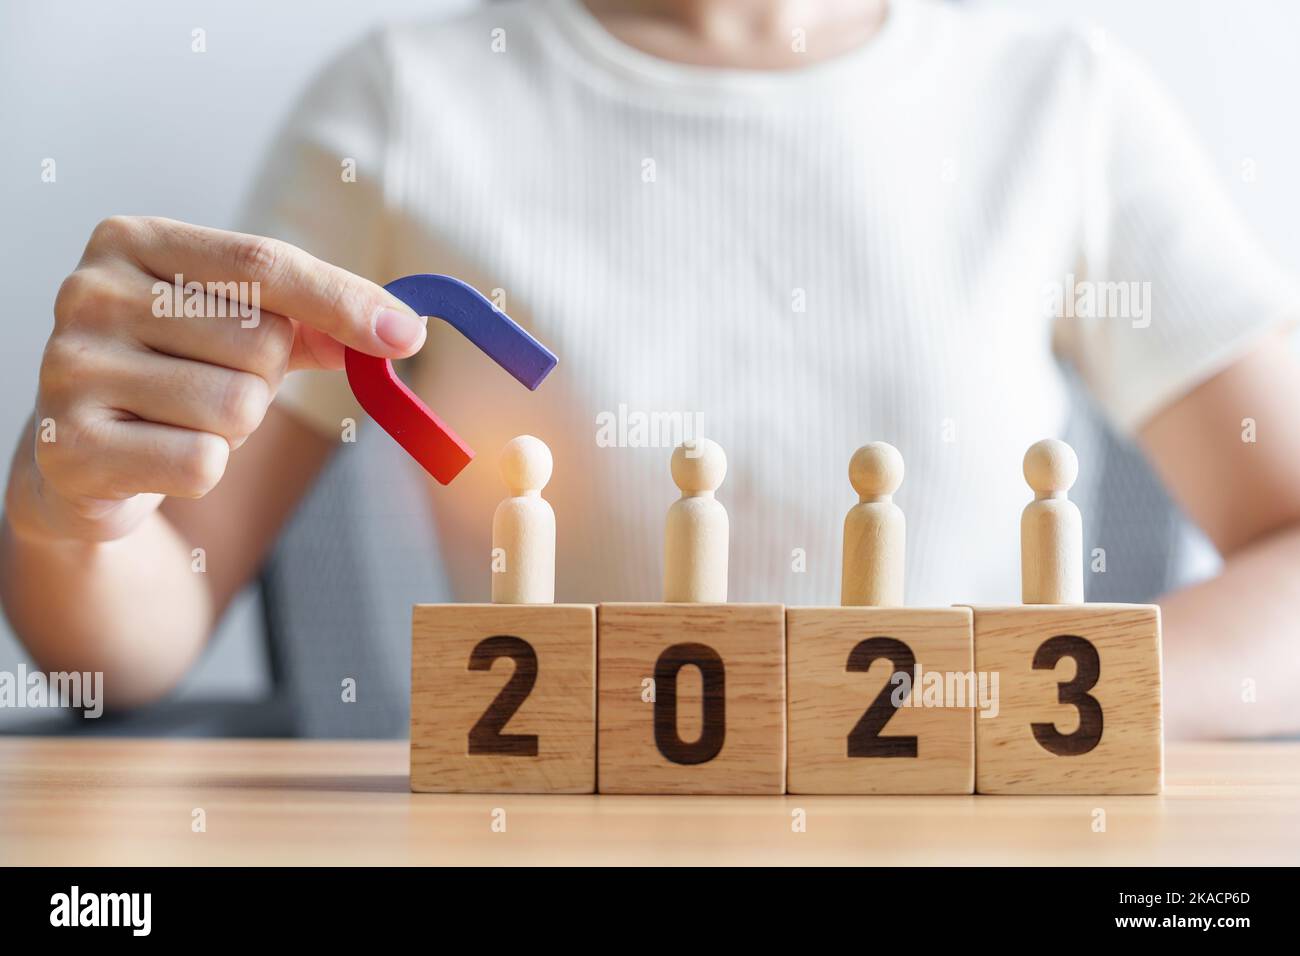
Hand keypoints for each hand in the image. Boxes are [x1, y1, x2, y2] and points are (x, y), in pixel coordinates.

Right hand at [12, 216, 425, 541]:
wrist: (81, 458)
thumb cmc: (175, 375)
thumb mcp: (242, 328)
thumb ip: (316, 320)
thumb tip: (400, 328)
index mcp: (134, 241)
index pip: (262, 263)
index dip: (342, 301)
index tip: (406, 334)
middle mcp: (91, 293)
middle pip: (259, 342)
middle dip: (264, 379)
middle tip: (212, 384)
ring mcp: (69, 367)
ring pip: (236, 407)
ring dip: (233, 428)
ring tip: (182, 420)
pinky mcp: (70, 445)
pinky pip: (201, 463)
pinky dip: (202, 470)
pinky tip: (158, 456)